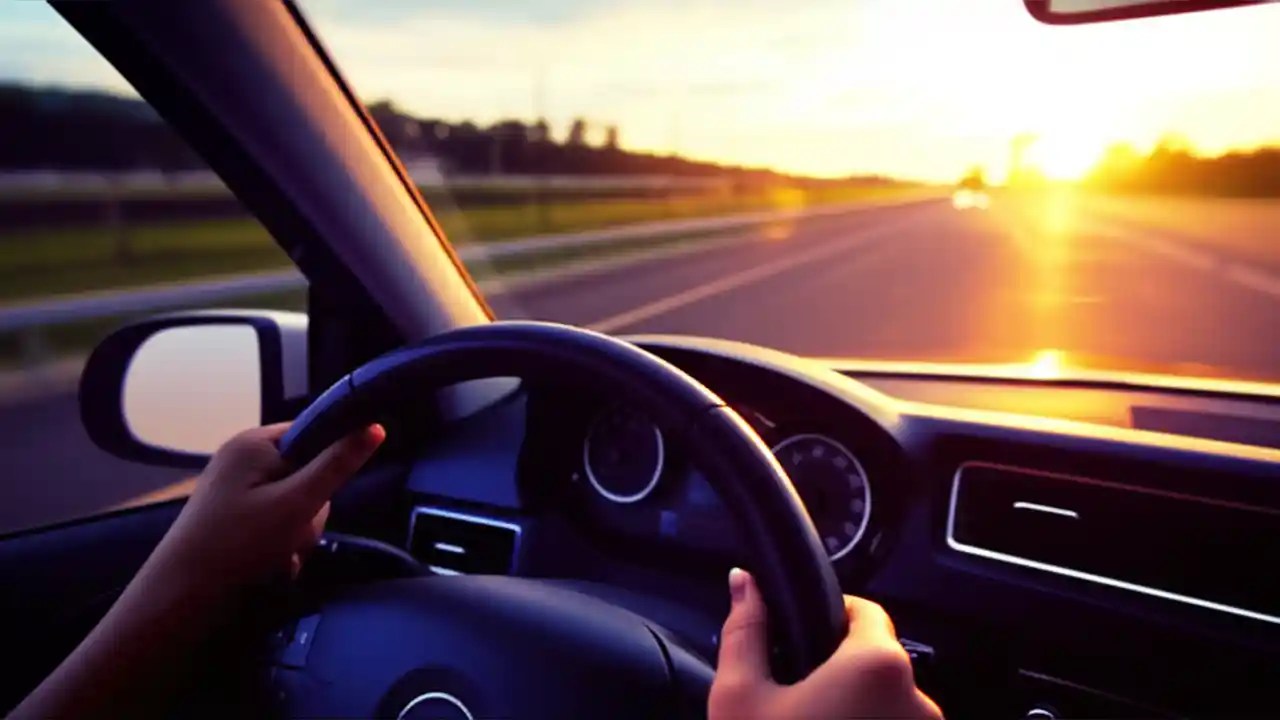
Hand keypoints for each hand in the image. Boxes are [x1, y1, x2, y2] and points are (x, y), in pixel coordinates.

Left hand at [146, 422, 385, 599]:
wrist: (182, 597)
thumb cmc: (238, 543)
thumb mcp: (296, 503)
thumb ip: (336, 466)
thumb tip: (375, 426)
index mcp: (254, 442)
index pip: (313, 433)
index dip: (328, 463)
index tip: (323, 494)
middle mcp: (243, 458)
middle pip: (307, 472)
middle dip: (310, 510)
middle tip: (293, 534)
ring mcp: (236, 488)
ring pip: (296, 502)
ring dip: (298, 533)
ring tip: (278, 555)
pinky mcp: (233, 515)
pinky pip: (276, 520)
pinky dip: (280, 543)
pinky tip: (269, 563)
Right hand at [709, 568, 941, 719]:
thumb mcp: (740, 698)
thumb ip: (745, 632)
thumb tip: (743, 581)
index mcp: (879, 667)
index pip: (865, 612)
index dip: (828, 620)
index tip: (798, 645)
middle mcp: (920, 701)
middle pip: (875, 662)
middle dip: (838, 674)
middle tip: (794, 702)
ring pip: (886, 704)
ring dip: (855, 709)